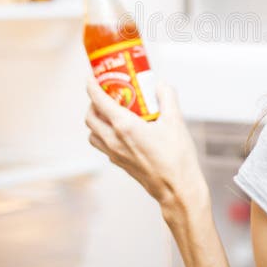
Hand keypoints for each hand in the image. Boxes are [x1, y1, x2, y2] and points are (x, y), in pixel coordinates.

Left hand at [84, 77, 207, 208]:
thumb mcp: (176, 121)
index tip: (91, 76)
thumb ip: (167, 98)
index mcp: (125, 126)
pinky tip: (121, 130)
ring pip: (92, 133)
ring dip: (96, 119)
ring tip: (111, 111)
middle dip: (93, 102)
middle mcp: (114, 140)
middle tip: (106, 92)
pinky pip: (102, 145)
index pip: (99, 101)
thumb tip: (160, 85)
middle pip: (90, 117)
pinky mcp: (119, 163)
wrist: (177, 189)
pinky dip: (103, 133)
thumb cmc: (177, 157)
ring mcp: (114, 154)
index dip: (92, 86)